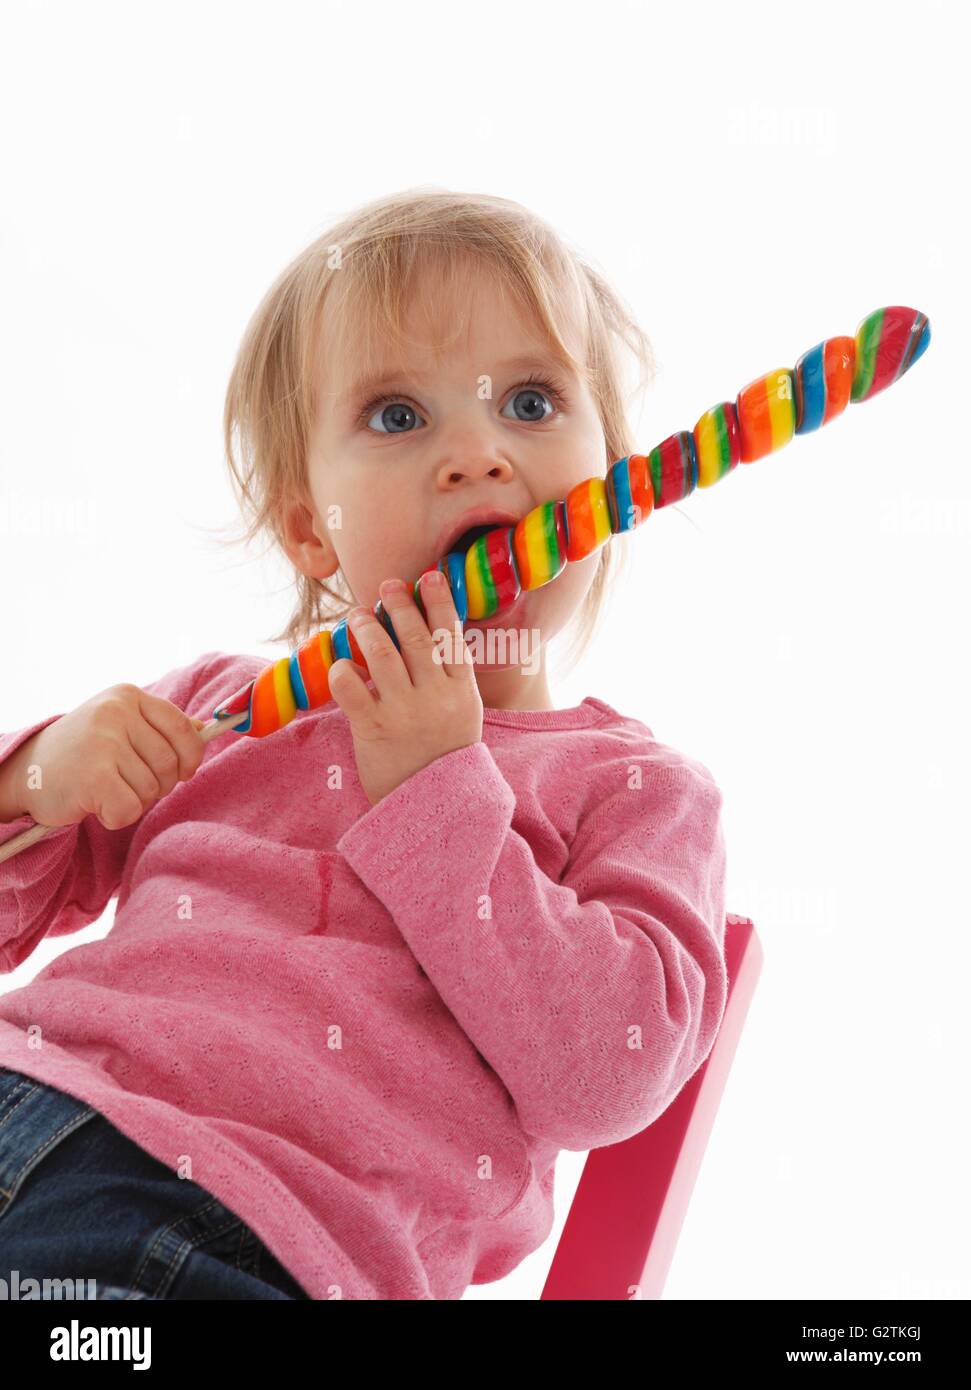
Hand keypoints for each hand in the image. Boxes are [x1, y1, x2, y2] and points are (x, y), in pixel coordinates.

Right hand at [0, 685, 206, 829]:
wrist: (27, 771)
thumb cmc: (84, 751)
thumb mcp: (121, 725)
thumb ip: (162, 726)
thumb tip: (204, 729)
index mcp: (127, 696)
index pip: (183, 729)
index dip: (191, 757)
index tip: (184, 771)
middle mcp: (115, 712)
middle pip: (170, 764)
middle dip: (159, 785)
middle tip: (131, 785)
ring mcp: (102, 742)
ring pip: (151, 789)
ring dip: (135, 801)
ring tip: (108, 790)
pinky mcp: (92, 776)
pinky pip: (130, 809)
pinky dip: (117, 816)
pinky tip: (97, 804)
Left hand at [327, 570, 482, 806]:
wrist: (432, 808)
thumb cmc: (443, 754)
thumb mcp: (462, 714)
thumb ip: (449, 678)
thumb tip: (430, 630)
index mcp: (463, 692)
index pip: (452, 637)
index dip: (440, 603)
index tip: (429, 577)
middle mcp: (436, 698)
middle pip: (416, 639)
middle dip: (400, 605)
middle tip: (387, 586)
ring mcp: (406, 713)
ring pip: (383, 655)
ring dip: (367, 628)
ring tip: (358, 615)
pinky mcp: (375, 730)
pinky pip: (352, 689)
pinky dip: (342, 669)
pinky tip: (338, 661)